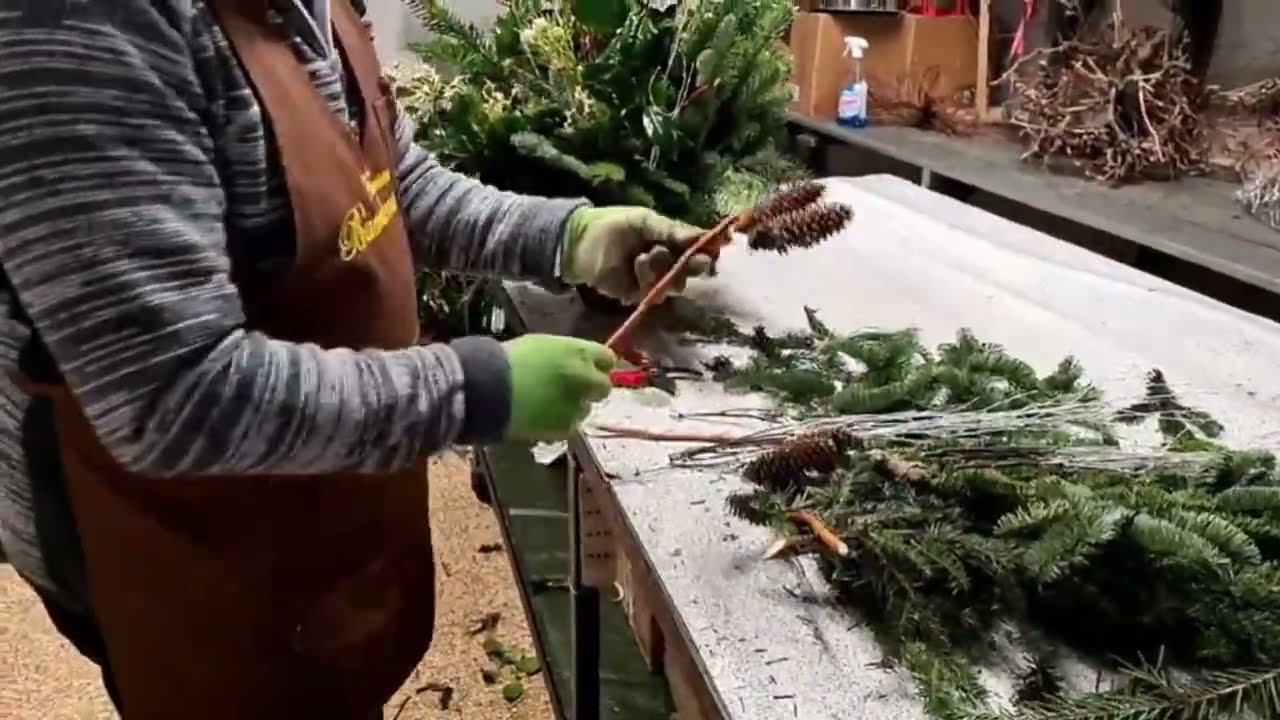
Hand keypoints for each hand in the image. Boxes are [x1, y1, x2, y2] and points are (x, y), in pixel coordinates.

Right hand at [502, 334, 615, 441]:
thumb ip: (567, 355)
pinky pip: (570, 425)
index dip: (599, 365)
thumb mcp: (543, 346)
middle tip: (572, 389)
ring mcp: (577, 405)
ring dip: (574, 406)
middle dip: (591, 388)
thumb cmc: (509, 360)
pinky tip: (541, 416)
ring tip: (549, 404)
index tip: (591, 369)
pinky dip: (560, 422)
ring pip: (586, 409)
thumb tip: (579, 363)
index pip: (608, 358)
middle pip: (603, 386)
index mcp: (579, 353)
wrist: (489, 389)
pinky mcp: (565, 428)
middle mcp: (585, 379)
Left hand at [560, 206, 714, 303]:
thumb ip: (671, 230)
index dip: (707, 251)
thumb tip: (700, 235)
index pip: (697, 250)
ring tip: (644, 256)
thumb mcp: (644, 220)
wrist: (581, 241)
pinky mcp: (637, 295)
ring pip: (673, 283)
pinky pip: (652, 293)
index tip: (716, 250)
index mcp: (672, 242)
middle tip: (696, 262)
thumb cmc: (613, 225)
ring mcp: (653, 281)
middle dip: (691, 266)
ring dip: (661, 268)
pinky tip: (635, 266)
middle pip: (690, 271)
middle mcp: (667, 264)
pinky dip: (645, 279)